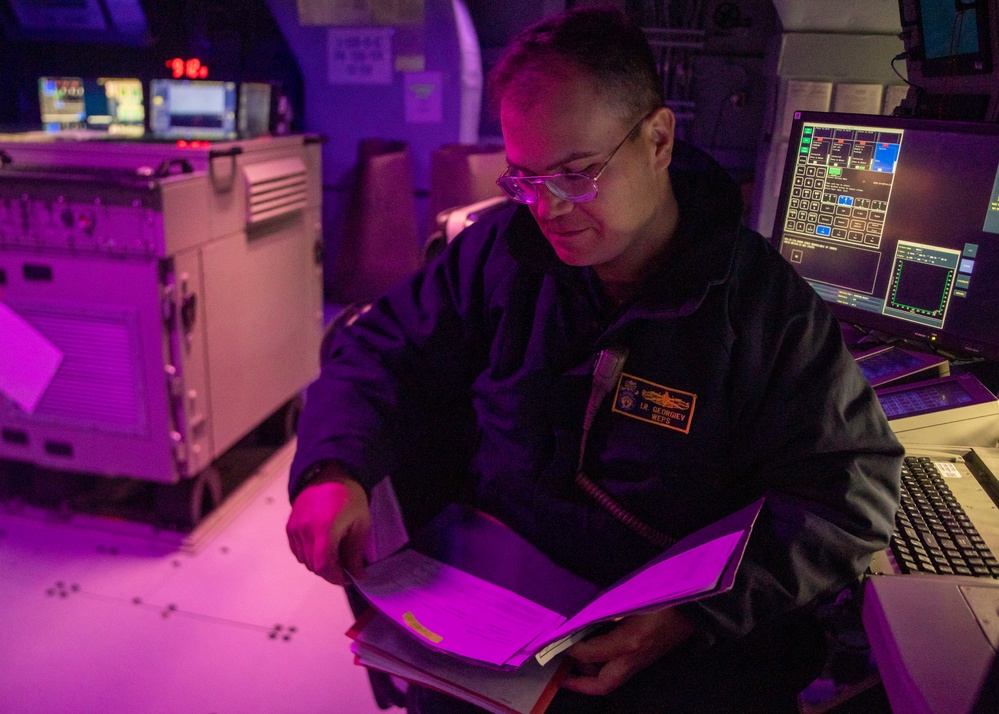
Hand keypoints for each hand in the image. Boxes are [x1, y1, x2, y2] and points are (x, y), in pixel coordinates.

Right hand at [286, 468, 369, 585]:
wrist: (330, 473)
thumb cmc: (350, 497)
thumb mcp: (361, 523)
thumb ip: (355, 552)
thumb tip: (357, 574)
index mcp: (324, 528)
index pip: (323, 566)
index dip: (335, 577)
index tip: (349, 577)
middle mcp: (305, 530)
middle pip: (313, 566)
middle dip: (330, 572)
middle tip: (345, 567)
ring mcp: (294, 528)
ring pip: (304, 560)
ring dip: (319, 565)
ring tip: (335, 556)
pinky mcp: (289, 526)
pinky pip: (297, 551)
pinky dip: (308, 556)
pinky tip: (321, 548)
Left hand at [561, 608, 694, 695]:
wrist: (695, 606)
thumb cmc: (662, 598)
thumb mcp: (629, 601)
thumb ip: (604, 610)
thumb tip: (582, 617)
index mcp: (628, 643)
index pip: (589, 654)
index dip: (571, 650)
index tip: (557, 641)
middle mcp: (634, 658)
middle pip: (602, 685)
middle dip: (580, 684)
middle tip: (562, 676)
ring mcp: (642, 661)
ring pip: (612, 679)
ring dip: (592, 675)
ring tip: (575, 663)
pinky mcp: (647, 658)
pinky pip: (621, 670)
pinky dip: (605, 667)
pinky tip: (597, 653)